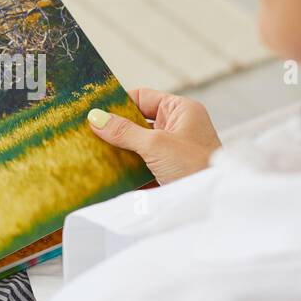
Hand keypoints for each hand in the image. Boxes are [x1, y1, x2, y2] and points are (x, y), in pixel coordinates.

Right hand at [86, 88, 221, 184]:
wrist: (212, 203)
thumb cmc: (195, 166)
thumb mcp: (156, 145)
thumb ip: (124, 131)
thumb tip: (96, 118)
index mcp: (181, 110)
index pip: (143, 97)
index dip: (119, 102)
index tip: (93, 111)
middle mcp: (178, 127)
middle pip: (137, 122)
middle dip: (115, 129)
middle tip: (87, 133)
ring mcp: (173, 151)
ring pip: (137, 145)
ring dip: (119, 151)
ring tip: (92, 152)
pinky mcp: (167, 172)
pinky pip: (141, 165)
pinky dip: (126, 169)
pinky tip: (106, 172)